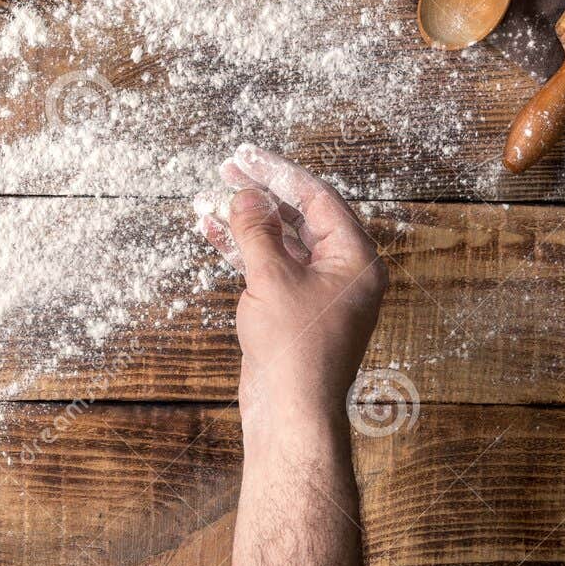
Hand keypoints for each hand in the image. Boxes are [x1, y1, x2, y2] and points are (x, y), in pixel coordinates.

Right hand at [199, 145, 387, 427]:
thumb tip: (246, 195)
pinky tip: (212, 231)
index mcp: (355, 259)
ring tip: (209, 197)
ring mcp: (315, 290)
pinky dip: (242, 250)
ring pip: (279, 241)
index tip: (247, 155)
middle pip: (299, 216)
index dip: (279, 173)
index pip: (318, 199)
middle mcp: (341, 271)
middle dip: (260, 193)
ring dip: (245, 220)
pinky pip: (268, 267)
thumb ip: (257, 231)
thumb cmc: (295, 348)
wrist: (291, 410)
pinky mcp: (291, 308)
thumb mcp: (272, 279)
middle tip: (227, 168)